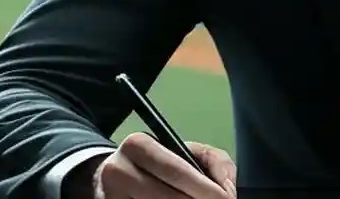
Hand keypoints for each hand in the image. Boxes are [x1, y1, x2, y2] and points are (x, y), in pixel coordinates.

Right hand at [86, 132, 237, 197]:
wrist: (113, 176)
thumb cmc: (159, 164)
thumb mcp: (186, 152)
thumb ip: (215, 162)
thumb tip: (228, 188)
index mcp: (138, 145)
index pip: (177, 171)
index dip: (205, 190)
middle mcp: (118, 170)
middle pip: (168, 197)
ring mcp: (111, 195)